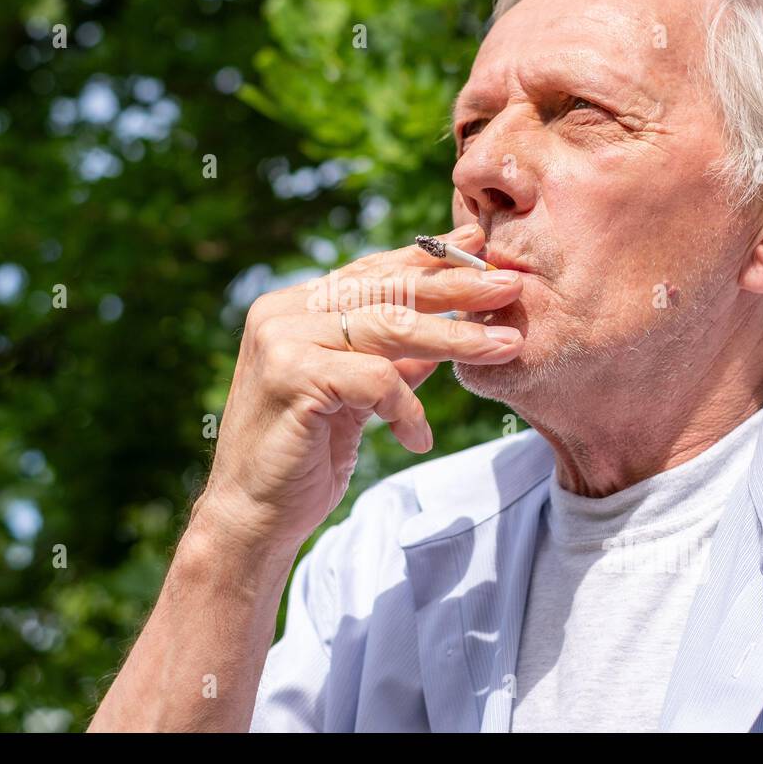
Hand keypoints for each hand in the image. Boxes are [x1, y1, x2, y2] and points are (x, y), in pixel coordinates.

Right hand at [194, 223, 523, 554]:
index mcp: (294, 307)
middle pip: (386, 290)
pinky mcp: (293, 377)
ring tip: (506, 345)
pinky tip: (419, 438)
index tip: (478, 246)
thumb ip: (387, 357)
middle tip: (510, 285)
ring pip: (389, 326)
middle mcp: (283, 313)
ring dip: (455, 338)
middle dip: (454, 287)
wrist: (252, 517)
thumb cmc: (303, 457)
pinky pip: (375, 379)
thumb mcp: (354, 397)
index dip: (427, 259)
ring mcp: (283, 341)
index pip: (371, 273)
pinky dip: (408, 408)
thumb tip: (446, 329)